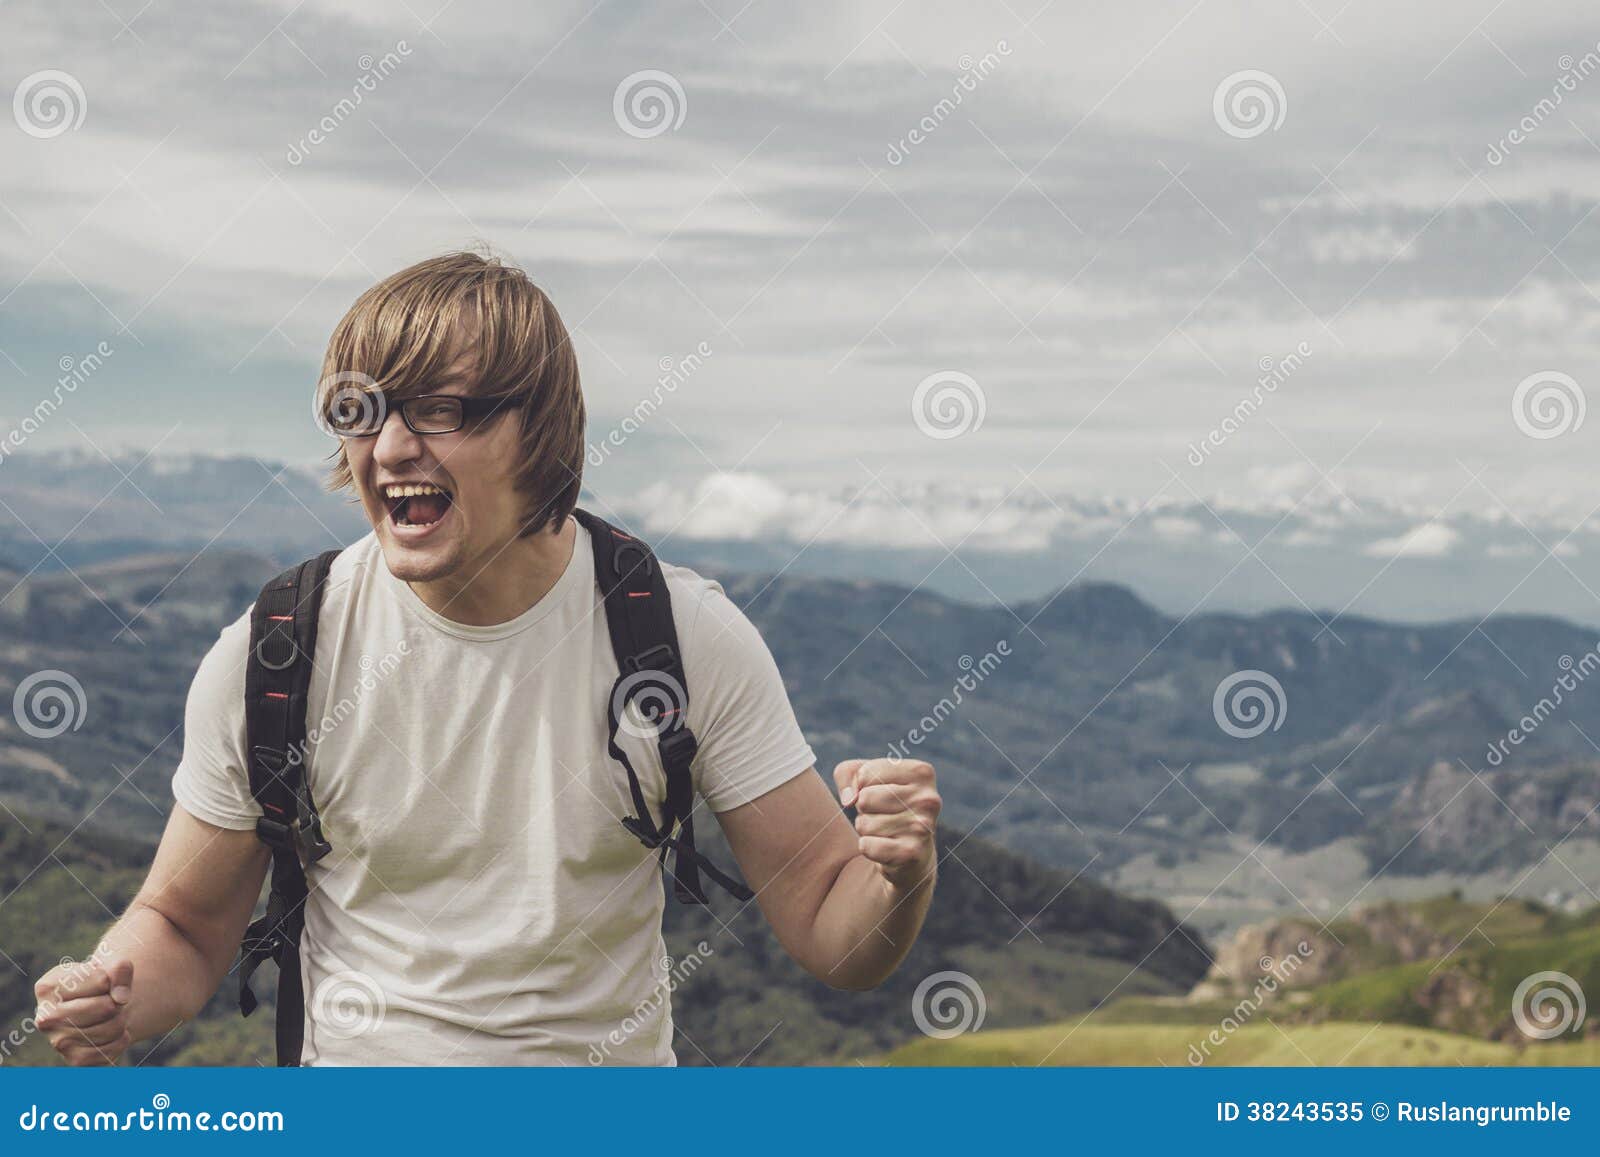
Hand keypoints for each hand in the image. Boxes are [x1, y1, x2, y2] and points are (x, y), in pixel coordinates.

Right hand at [34, 957, 133, 1065]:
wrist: (99, 1006)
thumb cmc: (101, 982)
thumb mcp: (110, 964)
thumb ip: (119, 968)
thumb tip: (121, 998)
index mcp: (48, 988)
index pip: (102, 981)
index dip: (112, 979)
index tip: (102, 982)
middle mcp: (46, 1018)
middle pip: (106, 1007)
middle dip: (118, 1002)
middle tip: (109, 1001)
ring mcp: (58, 1042)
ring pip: (111, 1029)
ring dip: (121, 1020)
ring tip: (109, 1015)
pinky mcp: (73, 1059)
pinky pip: (110, 1051)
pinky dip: (121, 1040)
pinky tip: (112, 1032)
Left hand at [834, 757, 939, 891]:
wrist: (910, 852)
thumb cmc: (885, 805)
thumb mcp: (865, 778)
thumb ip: (847, 773)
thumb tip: (849, 799)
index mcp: (922, 773)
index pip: (865, 774)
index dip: (862, 786)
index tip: (881, 793)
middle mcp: (928, 799)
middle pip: (864, 799)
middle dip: (865, 809)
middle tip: (884, 815)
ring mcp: (923, 827)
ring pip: (864, 824)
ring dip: (867, 829)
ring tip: (887, 830)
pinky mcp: (912, 853)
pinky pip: (867, 846)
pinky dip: (868, 848)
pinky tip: (886, 847)